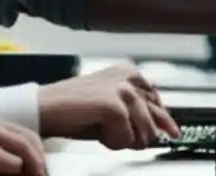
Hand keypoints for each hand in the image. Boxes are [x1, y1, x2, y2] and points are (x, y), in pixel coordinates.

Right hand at [38, 64, 178, 149]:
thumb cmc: (72, 109)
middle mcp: (128, 76)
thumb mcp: (108, 108)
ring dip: (126, 140)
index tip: (171, 130)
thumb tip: (154, 131)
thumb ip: (132, 113)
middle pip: (155, 114)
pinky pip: (127, 137)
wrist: (44, 108)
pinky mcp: (114, 105)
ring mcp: (122, 89)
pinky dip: (114, 143)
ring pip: (144, 129)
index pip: (155, 98)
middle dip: (147, 134)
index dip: (162, 117)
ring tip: (106, 137)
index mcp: (127, 72)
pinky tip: (101, 137)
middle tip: (140, 143)